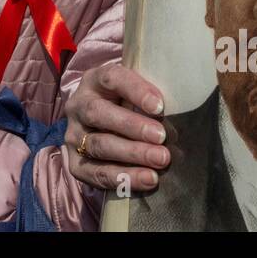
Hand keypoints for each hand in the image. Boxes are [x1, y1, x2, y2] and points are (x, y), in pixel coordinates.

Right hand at [65, 64, 169, 192]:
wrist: (103, 129)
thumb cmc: (128, 106)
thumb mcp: (134, 92)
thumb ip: (150, 95)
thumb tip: (183, 106)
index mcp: (94, 80)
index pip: (111, 78)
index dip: (135, 90)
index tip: (159, 105)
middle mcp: (78, 106)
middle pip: (99, 113)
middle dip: (132, 126)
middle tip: (161, 137)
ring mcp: (73, 136)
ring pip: (99, 145)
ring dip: (131, 154)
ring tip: (160, 160)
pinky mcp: (74, 164)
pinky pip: (96, 173)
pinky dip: (123, 178)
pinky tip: (147, 179)